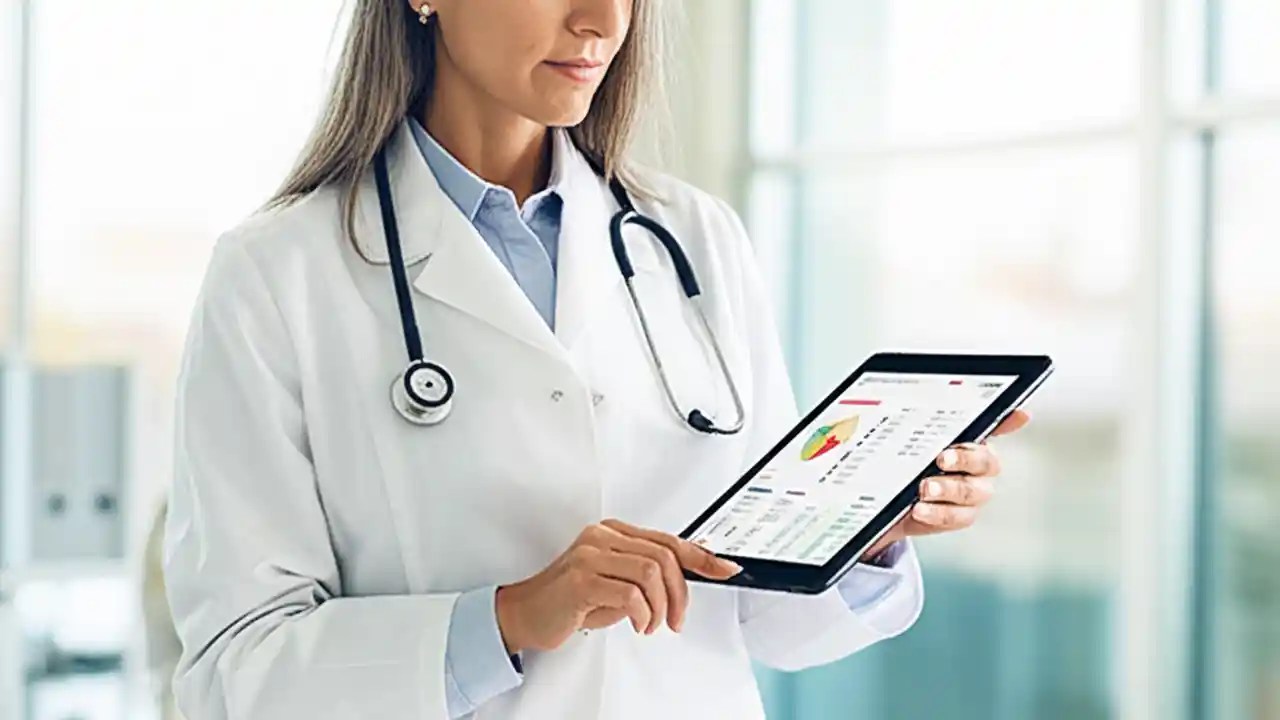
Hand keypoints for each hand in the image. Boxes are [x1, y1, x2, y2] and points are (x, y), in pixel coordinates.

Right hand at [495, 519, 741, 653]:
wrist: (526, 615)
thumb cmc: (570, 601)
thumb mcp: (616, 584)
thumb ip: (645, 576)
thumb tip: (686, 580)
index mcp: (613, 532)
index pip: (668, 539)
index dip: (702, 556)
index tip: (725, 569)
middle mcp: (602, 536)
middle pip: (665, 556)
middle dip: (680, 593)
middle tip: (676, 619)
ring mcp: (590, 555)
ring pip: (651, 572)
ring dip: (660, 607)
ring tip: (651, 624)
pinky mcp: (581, 579)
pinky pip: (630, 594)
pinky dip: (642, 615)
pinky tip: (637, 624)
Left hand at [860, 410, 1030, 559]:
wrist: (891, 502)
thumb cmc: (907, 466)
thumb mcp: (908, 441)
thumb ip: (919, 425)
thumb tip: (910, 401)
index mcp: (970, 441)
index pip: (994, 426)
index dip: (1009, 421)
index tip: (1018, 415)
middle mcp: (977, 466)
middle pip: (985, 461)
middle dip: (963, 459)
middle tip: (941, 459)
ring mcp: (972, 493)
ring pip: (970, 491)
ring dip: (947, 489)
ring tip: (923, 489)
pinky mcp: (961, 516)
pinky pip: (956, 516)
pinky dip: (937, 513)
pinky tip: (920, 509)